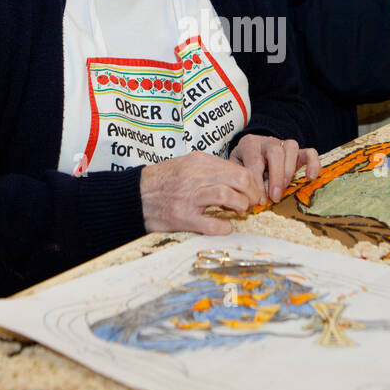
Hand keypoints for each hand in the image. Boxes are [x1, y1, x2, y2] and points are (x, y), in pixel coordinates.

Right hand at [139, 151, 265, 234]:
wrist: (135, 195)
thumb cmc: (163, 181)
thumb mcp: (187, 165)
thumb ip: (211, 170)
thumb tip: (239, 180)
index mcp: (199, 162)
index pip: (238, 169)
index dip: (252, 183)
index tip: (254, 193)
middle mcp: (195, 176)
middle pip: (239, 179)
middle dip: (252, 193)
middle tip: (252, 204)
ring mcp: (188, 197)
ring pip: (227, 195)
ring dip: (240, 206)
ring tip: (239, 212)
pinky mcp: (182, 217)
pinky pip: (212, 223)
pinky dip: (224, 227)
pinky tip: (225, 227)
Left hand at [229, 134, 320, 202]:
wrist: (252, 149)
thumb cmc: (243, 163)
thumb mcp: (235, 168)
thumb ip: (239, 179)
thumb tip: (241, 199)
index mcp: (249, 144)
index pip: (254, 161)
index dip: (257, 182)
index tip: (259, 201)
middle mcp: (267, 141)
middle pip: (275, 152)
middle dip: (275, 177)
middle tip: (274, 197)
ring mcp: (283, 144)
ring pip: (291, 148)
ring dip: (289, 171)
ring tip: (284, 189)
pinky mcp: (298, 151)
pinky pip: (309, 152)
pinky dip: (313, 164)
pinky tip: (310, 177)